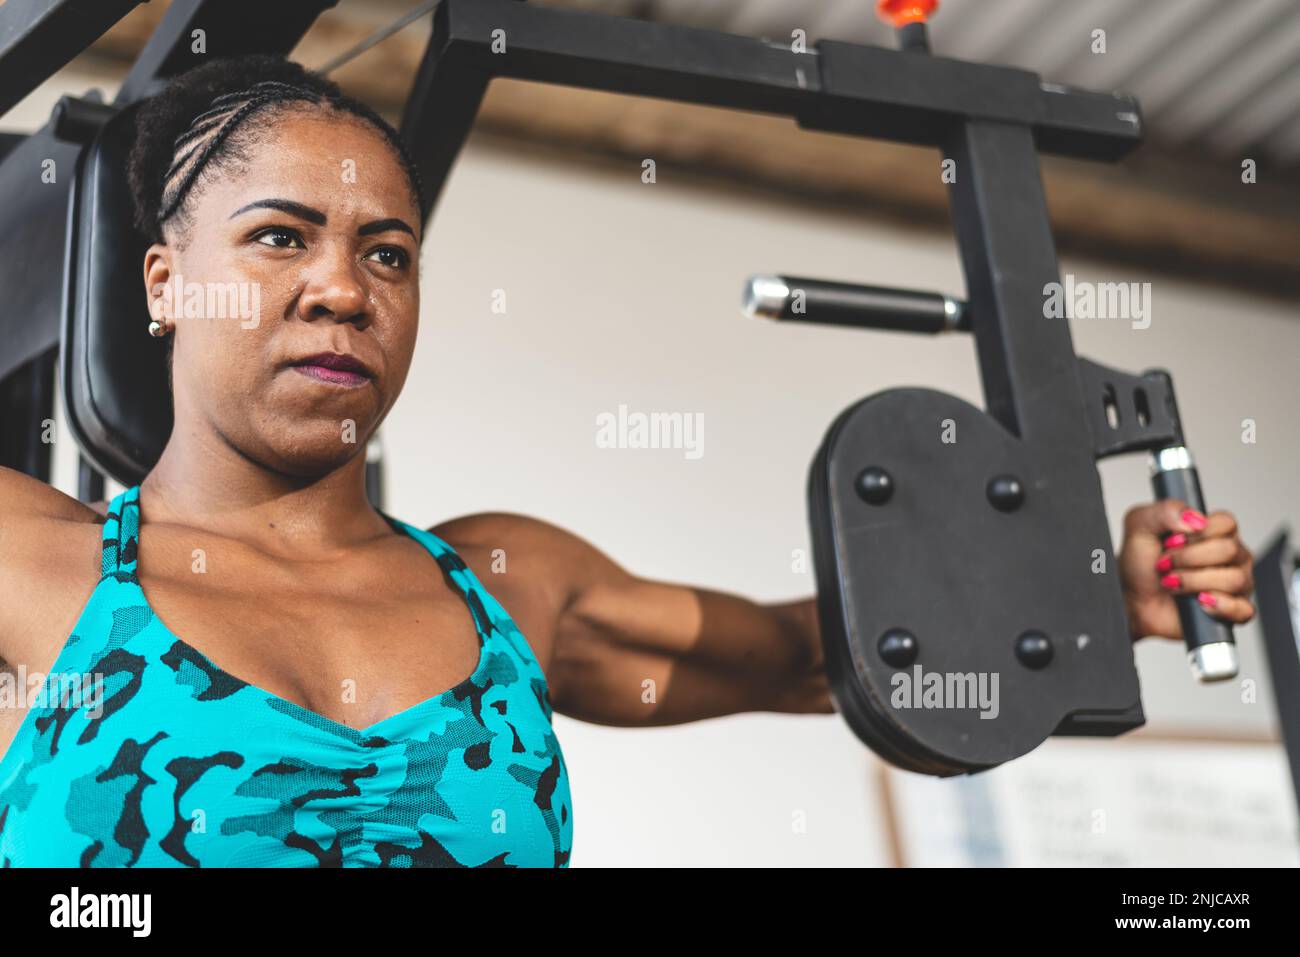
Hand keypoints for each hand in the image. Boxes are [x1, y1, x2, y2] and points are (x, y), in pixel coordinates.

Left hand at [1118, 500, 1255, 640]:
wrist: (1131, 601)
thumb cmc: (1139, 566)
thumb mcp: (1139, 527)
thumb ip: (1164, 511)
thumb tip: (1194, 519)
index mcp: (1214, 533)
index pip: (1227, 523)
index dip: (1197, 533)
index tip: (1170, 542)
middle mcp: (1230, 557)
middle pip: (1230, 550)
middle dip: (1188, 559)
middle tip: (1165, 565)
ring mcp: (1234, 585)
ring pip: (1234, 579)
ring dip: (1193, 582)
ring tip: (1173, 583)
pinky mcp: (1232, 612)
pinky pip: (1244, 609)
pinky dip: (1218, 606)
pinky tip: (1197, 602)